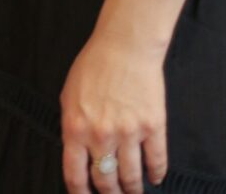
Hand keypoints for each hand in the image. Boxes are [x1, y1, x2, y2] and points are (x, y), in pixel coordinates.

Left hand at [60, 34, 167, 193]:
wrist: (124, 46)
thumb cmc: (94, 66)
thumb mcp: (69, 95)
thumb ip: (72, 126)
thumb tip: (77, 155)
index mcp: (76, 128)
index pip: (75, 175)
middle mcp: (101, 135)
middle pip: (106, 182)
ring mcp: (129, 132)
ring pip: (131, 178)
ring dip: (133, 190)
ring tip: (134, 192)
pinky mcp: (152, 127)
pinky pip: (157, 161)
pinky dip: (156, 174)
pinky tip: (155, 177)